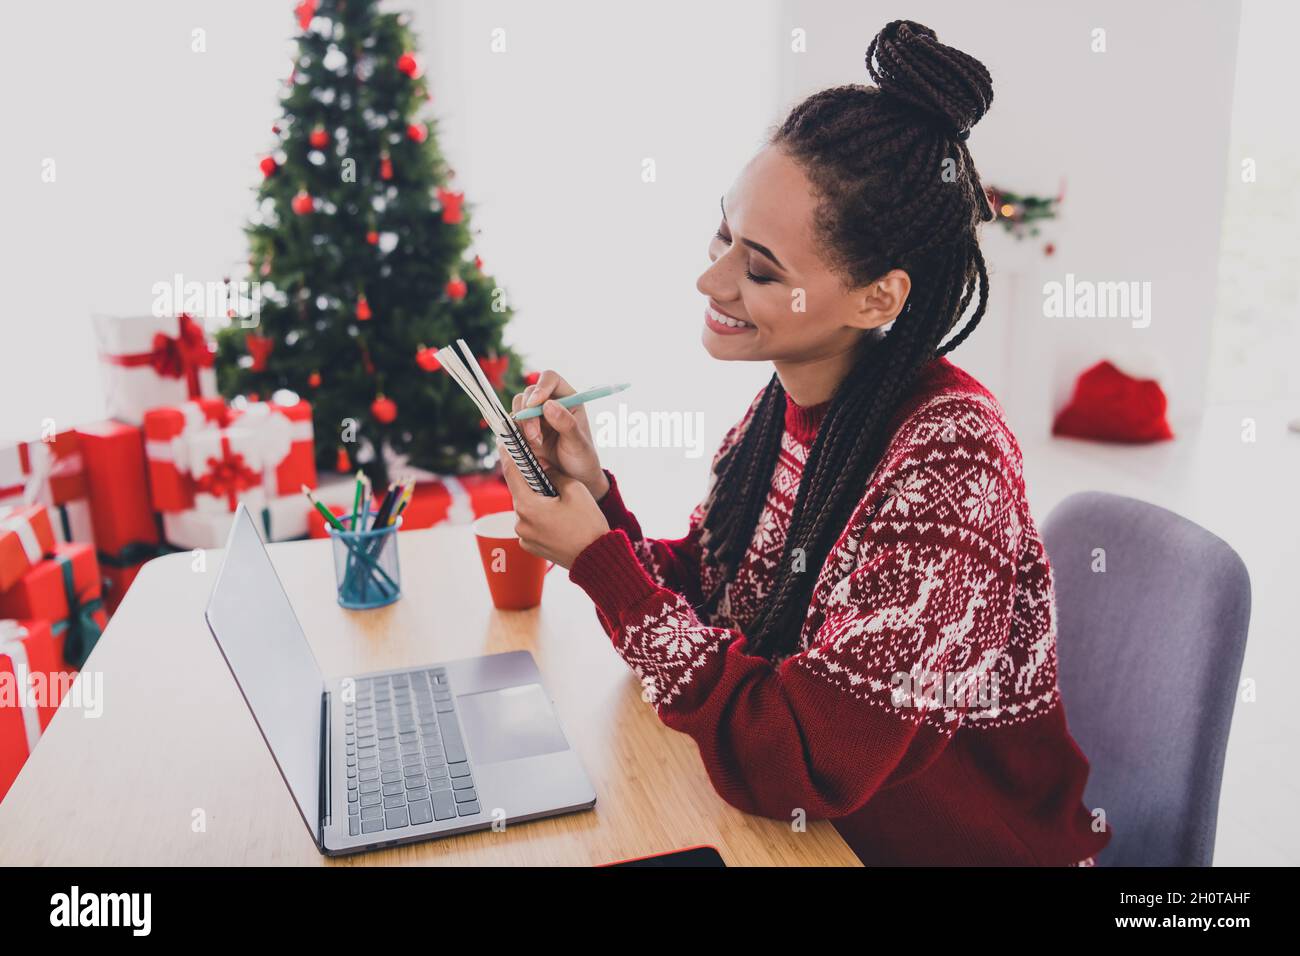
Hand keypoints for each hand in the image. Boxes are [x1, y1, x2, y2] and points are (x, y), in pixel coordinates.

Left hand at [497, 441, 609, 569]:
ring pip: (526, 510)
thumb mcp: (575, 490)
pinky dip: (540, 519)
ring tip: (558, 502)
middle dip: (531, 483)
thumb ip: (554, 474)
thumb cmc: (588, 524)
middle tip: (545, 474)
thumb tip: (542, 466)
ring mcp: (524, 537)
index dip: (508, 456)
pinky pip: (531, 525)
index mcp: (528, 506)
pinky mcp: (531, 547)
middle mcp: (520, 522)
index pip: (512, 473)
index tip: (504, 444)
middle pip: (520, 493)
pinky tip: (558, 520)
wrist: (596, 559)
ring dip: (537, 502)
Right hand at [511, 370, 608, 501]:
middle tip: (535, 435)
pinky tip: (526, 447)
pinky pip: (511, 425)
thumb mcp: (578, 443)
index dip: (541, 386)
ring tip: (535, 444)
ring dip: (521, 424)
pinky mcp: (523, 431)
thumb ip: (566, 423)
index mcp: (568, 399)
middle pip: (529, 393)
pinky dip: (515, 434)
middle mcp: (550, 403)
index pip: (550, 379)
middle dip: (528, 412)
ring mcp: (535, 417)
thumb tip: (548, 405)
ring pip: (517, 408)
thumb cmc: (582, 459)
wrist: (573, 479)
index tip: (535, 403)